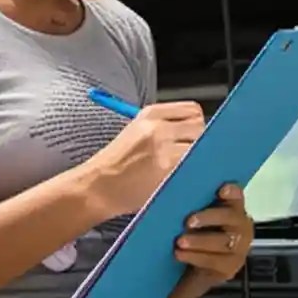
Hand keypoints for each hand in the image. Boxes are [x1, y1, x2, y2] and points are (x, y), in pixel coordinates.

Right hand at [84, 101, 205, 221]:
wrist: (97, 187)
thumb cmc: (116, 164)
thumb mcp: (136, 132)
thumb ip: (165, 126)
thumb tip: (199, 131)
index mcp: (150, 114)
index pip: (193, 110)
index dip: (196, 124)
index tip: (190, 136)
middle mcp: (157, 127)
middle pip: (200, 127)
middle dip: (200, 142)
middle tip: (187, 156)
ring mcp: (162, 149)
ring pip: (200, 149)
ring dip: (197, 160)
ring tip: (183, 169)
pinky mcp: (166, 171)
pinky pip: (194, 168)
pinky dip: (193, 174)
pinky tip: (181, 179)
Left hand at [174, 183, 253, 282]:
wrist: (188, 272)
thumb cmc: (188, 232)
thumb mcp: (187, 213)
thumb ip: (187, 199)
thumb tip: (168, 173)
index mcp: (231, 207)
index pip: (236, 195)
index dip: (231, 191)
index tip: (220, 189)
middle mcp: (240, 225)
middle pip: (231, 217)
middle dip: (209, 217)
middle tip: (188, 220)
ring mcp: (238, 248)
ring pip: (224, 242)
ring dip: (200, 240)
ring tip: (179, 241)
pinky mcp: (229, 268)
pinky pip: (214, 261)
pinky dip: (195, 257)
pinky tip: (178, 254)